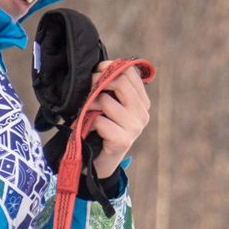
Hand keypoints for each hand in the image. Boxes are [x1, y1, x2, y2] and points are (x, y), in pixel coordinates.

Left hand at [86, 60, 151, 178]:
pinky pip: (100, 120)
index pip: (130, 72)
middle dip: (96, 82)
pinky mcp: (123, 140)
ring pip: (106, 100)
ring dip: (88, 105)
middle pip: (120, 81)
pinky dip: (87, 123)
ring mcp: (135, 128)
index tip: (96, 74)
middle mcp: (142, 114)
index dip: (109, 67)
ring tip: (86, 114)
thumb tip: (101, 66)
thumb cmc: (100, 129)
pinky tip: (87, 129)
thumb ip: (110, 87)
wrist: (97, 163)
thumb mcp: (108, 105)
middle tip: (85, 92)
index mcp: (142, 102)